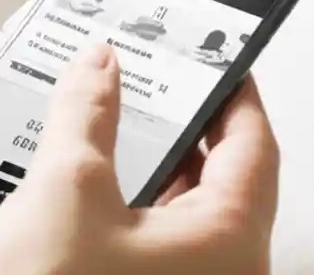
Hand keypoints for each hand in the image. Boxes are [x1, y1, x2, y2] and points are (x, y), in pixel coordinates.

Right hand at [0, 45, 278, 274]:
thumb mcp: (64, 189)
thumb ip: (85, 114)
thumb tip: (98, 69)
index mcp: (228, 246)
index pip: (254, 148)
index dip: (234, 95)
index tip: (222, 63)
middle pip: (212, 184)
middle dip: (171, 133)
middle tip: (151, 88)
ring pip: (170, 220)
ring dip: (130, 178)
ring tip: (91, 138)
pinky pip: (139, 251)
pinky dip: (108, 219)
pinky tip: (59, 204)